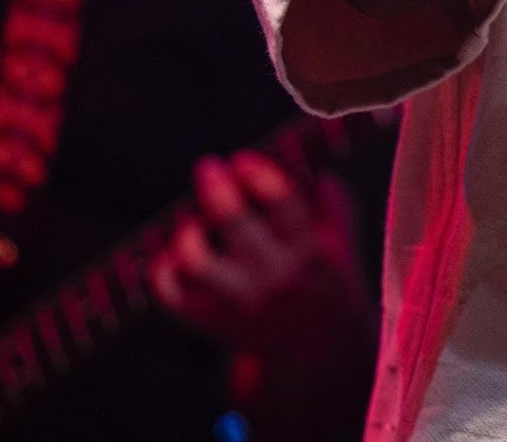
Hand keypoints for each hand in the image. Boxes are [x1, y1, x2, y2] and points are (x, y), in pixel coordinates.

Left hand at [149, 153, 366, 359]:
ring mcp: (240, 304)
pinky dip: (163, 270)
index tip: (243, 160)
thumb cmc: (326, 281)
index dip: (257, 174)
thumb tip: (312, 170)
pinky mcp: (213, 322)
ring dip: (188, 233)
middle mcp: (274, 279)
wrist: (316, 347)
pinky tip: (174, 253)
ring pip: (196, 263)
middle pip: (235, 226)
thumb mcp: (343, 242)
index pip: (282, 203)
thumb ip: (333, 204)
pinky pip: (172, 295)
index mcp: (310, 254)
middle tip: (208, 168)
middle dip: (216, 189)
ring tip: (191, 221)